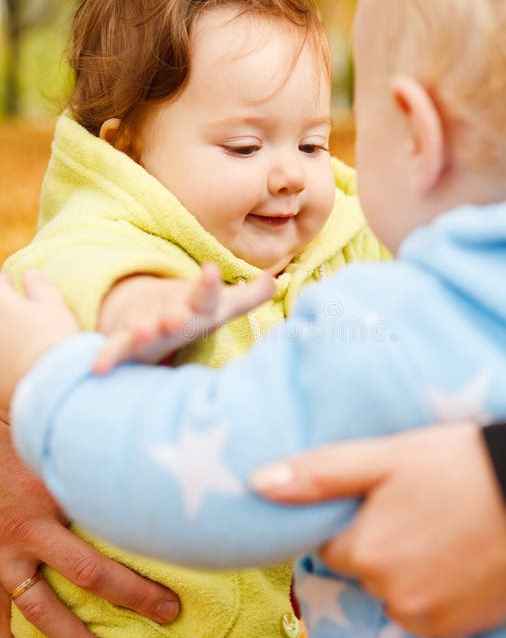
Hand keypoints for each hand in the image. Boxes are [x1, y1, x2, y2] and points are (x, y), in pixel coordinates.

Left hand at [0, 271, 80, 417]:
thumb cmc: (55, 339)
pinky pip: (1, 361)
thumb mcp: (53, 306)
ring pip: (0, 336)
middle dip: (5, 311)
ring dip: (5, 335)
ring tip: (17, 339)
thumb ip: (38, 286)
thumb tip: (29, 273)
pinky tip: (16, 362)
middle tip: (15, 314)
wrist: (52, 384)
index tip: (13, 285)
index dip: (6, 283)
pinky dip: (5, 358)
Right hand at [0, 418, 179, 637]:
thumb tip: (135, 430)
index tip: (184, 549)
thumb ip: (90, 444)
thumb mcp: (51, 437)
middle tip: (168, 614)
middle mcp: (32, 529)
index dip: (150, 541)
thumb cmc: (11, 436)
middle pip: (88, 572)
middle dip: (131, 595)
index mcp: (56, 494)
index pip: (112, 524)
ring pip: (41, 606)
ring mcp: (2, 553)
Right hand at [94, 264, 274, 371]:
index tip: (212, 270)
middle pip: (173, 314)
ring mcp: (146, 325)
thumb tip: (276, 282)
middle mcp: (171, 312)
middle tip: (175, 316)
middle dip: (174, 316)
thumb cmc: (193, 309)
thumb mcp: (223, 305)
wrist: (145, 306)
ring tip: (144, 333)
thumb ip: (249, 296)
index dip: (210, 284)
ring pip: (144, 330)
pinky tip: (98, 367)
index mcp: (197, 303)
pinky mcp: (127, 341)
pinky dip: (107, 357)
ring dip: (144, 332)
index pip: (207, 294)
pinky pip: (117, 350)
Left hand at [251, 423, 505, 637]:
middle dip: (379, 543)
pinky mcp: (455, 630)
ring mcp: (424, 617)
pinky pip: (424, 614)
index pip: (330, 544)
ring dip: (406, 570)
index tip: (381, 500)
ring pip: (392, 593)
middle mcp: (388, 593)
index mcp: (363, 550)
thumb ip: (318, 474)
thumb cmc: (458, 465)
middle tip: (417, 509)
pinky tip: (458, 559)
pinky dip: (434, 593)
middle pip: (362, 569)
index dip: (353, 520)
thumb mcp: (385, 456)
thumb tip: (255, 484)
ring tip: (442, 530)